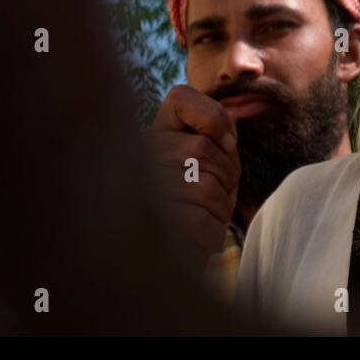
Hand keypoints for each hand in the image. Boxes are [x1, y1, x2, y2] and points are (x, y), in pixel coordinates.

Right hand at [146, 85, 240, 265]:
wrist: (171, 261)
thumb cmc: (197, 203)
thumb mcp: (211, 161)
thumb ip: (217, 131)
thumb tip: (225, 136)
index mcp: (149, 135)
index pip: (181, 98)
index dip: (214, 118)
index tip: (225, 143)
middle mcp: (130, 158)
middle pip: (200, 149)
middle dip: (228, 173)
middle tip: (223, 192)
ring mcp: (131, 194)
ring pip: (202, 187)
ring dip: (221, 206)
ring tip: (212, 215)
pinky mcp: (141, 231)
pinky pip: (195, 221)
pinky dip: (212, 232)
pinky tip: (205, 237)